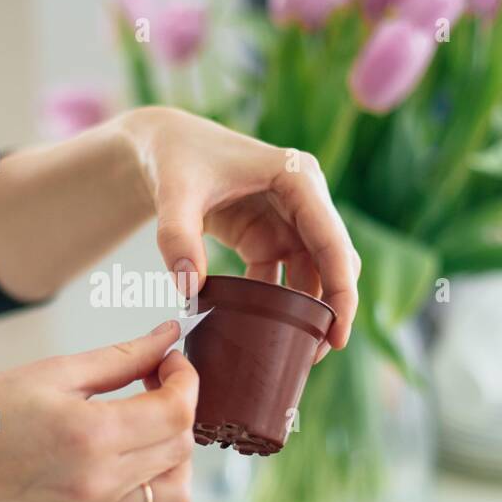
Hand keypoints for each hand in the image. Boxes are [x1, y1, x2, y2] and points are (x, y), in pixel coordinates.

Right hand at [0, 320, 196, 501]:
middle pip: (181, 448)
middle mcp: (99, 481)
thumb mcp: (56, 371)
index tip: (170, 360)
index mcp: (91, 435)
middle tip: (154, 382)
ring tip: (147, 429)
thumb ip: (122, 357)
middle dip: (180, 408)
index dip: (185, 379)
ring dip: (175, 457)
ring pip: (176, 494)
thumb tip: (170, 336)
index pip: (176, 412)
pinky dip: (154, 498)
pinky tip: (131, 467)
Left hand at [122, 107, 360, 353]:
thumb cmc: (174, 159)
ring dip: (308, 311)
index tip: (339, 333)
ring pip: (315, 274)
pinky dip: (277, 306)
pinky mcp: (270, 236)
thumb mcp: (173, 193)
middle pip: (334, 261)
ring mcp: (289, 219)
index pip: (331, 239)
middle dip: (332, 307)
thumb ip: (177, 237)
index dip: (341, 289)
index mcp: (296, 178)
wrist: (160, 148)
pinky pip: (285, 278)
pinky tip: (262, 334)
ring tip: (296, 353)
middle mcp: (303, 198)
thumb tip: (191, 289)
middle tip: (319, 353)